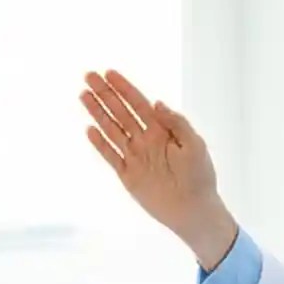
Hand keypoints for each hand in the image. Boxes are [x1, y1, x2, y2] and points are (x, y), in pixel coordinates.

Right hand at [79, 70, 237, 269]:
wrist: (193, 210)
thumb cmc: (200, 177)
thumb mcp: (195, 145)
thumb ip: (177, 123)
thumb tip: (157, 102)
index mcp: (162, 130)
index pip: (139, 103)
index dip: (124, 88)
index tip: (109, 73)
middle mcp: (146, 140)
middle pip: (121, 112)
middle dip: (105, 94)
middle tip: (89, 76)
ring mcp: (135, 157)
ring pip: (112, 130)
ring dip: (98, 113)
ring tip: (83, 95)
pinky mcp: (128, 176)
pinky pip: (111, 156)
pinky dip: (100, 143)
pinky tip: (89, 129)